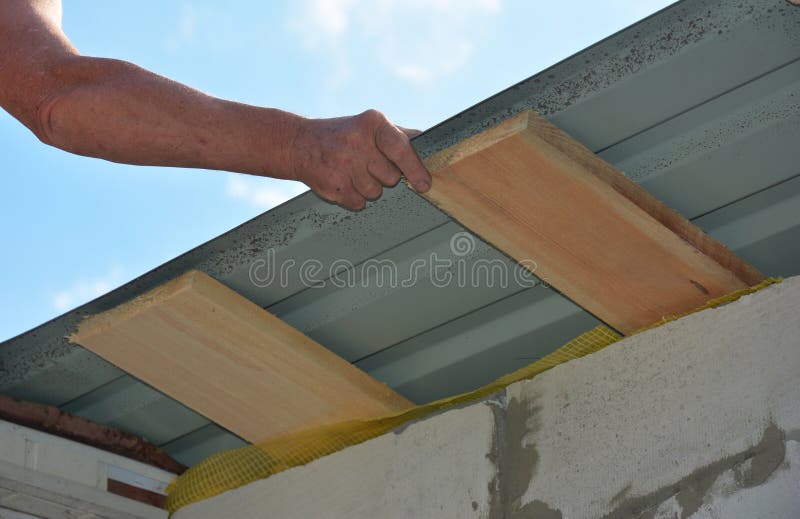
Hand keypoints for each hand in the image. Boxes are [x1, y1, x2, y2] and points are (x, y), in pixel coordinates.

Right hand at [290, 109, 431, 210]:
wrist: (299, 144)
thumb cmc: (343, 135)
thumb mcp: (370, 126)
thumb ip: (400, 135)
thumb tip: (429, 141)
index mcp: (372, 123)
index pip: (401, 149)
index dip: (415, 169)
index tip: (424, 184)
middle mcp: (357, 142)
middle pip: (392, 177)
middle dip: (385, 175)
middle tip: (367, 163)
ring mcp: (344, 165)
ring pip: (376, 193)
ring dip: (368, 187)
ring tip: (352, 170)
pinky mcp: (334, 187)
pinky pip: (359, 203)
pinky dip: (354, 197)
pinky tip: (343, 180)